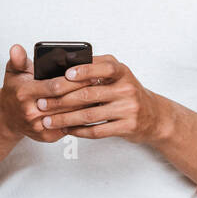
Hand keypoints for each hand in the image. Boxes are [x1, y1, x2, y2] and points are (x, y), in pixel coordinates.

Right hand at [0, 44, 96, 142]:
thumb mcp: (13, 72)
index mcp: (24, 93)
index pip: (54, 86)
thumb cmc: (15, 91)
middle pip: (65, 102)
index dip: (73, 80)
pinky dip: (80, 118)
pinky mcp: (46, 136)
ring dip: (85, 106)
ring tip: (100, 94)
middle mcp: (30, 111)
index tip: (90, 73)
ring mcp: (38, 126)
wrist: (7, 117)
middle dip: (84, 92)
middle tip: (100, 82)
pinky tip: (91, 109)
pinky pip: (68, 127)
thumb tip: (16, 48)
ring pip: (69, 116)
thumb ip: (17, 59)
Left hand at [35, 54, 168, 142]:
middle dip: (60, 99)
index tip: (65, 74)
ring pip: (89, 115)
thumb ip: (97, 69)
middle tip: (42, 103)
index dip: (83, 70)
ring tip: (47, 120)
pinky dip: (79, 131)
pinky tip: (66, 130)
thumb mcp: (118, 76)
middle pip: (88, 94)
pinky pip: (97, 131)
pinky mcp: (127, 127)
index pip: (103, 67)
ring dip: (64, 118)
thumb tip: (64, 66)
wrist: (154, 116)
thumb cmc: (127, 92)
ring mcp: (128, 109)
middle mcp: (126, 89)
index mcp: (122, 72)